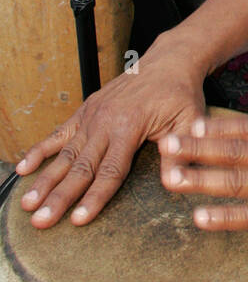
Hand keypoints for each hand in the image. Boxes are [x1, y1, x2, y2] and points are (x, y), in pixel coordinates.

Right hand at [16, 40, 207, 226]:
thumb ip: (181, 152)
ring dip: (44, 180)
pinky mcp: (86, 110)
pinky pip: (59, 133)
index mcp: (130, 127)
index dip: (94, 198)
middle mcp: (105, 122)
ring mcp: (92, 115)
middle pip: (80, 168)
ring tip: (27, 202)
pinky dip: (40, 150)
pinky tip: (23, 167)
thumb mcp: (190, 121)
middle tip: (40, 221)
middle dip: (58, 197)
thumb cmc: (180, 94)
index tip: (77, 220)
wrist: (169, 61)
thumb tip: (175, 182)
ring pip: (65, 154)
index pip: (110, 171)